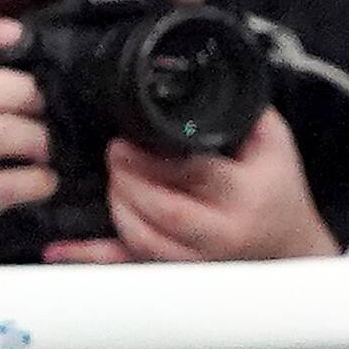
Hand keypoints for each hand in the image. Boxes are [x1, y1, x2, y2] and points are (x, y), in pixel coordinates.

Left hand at [55, 102, 336, 264]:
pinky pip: (128, 268)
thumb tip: (196, 75)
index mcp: (247, 196)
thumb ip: (239, 112)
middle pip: (159, 209)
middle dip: (126, 177)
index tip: (125, 139)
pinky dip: (92, 257)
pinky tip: (60, 248)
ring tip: (115, 181)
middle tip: (113, 155)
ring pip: (140, 236)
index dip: (148, 156)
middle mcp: (224, 233)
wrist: (288, 247)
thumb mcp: (273, 144)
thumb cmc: (277, 189)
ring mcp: (199, 260)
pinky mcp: (178, 274)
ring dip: (116, 204)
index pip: (190, 174)